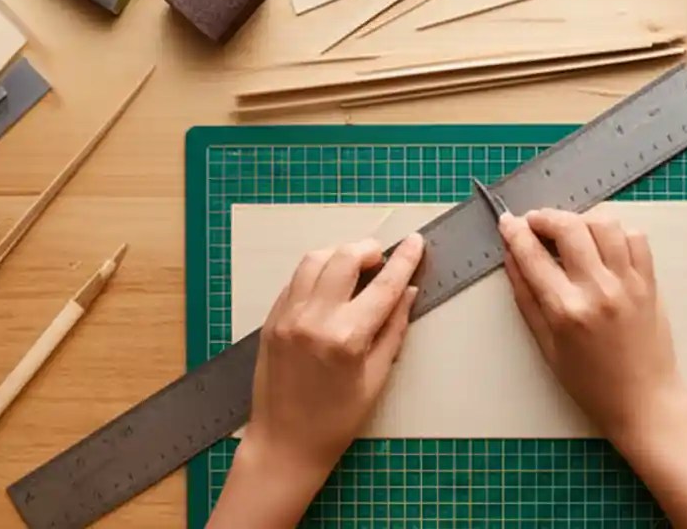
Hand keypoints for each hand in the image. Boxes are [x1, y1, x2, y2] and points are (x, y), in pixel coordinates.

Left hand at [243, 234, 423, 474]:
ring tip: (356, 268)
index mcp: (346, 337)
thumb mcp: (376, 378)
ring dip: (340, 255)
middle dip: (369, 250)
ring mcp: (287, 316)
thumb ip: (393, 329)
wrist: (283, 443)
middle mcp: (313, 319)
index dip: (404, 260)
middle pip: (344, 257)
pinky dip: (317, 273)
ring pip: (314, 260)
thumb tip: (407, 292)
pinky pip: (295, 280)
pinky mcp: (271, 320)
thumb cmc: (336, 420)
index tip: (415, 241)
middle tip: (383, 259)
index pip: (383, 285)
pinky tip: (330, 287)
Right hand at [498, 209, 686, 443]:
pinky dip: (617, 231)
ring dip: (582, 218)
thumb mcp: (546, 346)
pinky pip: (636, 238)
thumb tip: (511, 258)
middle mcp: (597, 291)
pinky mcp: (649, 283)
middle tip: (536, 222)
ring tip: (571, 230)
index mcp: (565, 311)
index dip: (515, 232)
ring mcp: (627, 284)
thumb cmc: (590, 383)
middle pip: (569, 228)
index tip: (508, 222)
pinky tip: (604, 242)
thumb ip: (526, 299)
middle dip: (546, 216)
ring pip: (605, 224)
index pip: (533, 255)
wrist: (643, 401)